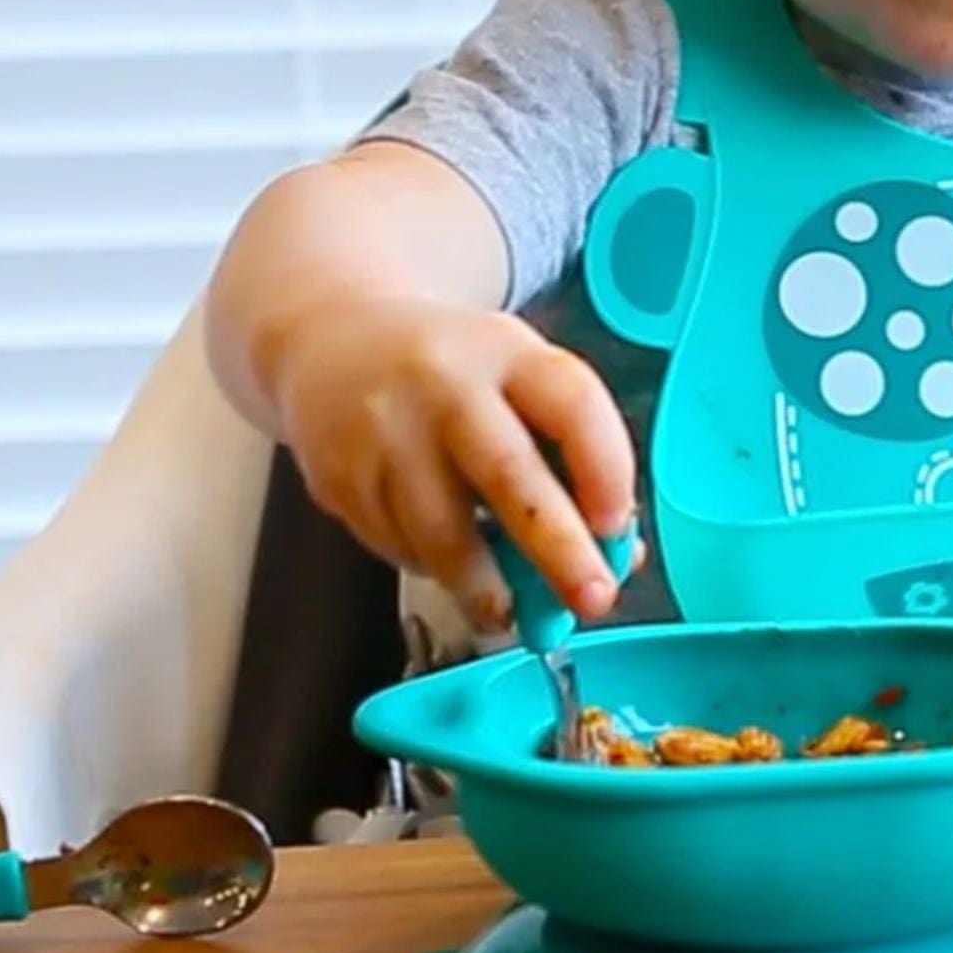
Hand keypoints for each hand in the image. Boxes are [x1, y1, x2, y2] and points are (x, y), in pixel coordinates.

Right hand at [269, 293, 638, 631]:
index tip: (617, 526)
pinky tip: (445, 562)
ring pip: (441, 531)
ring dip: (485, 586)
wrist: (334, 339)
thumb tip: (619, 550)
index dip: (605, 468)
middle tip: (592, 599)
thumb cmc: (451, 373)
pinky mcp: (340, 477)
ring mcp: (385, 431)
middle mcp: (445, 384)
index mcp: (508, 352)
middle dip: (558, 548)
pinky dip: (431, 568)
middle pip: (508, 471)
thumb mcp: (515, 379)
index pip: (572, 404)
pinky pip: (398, 545)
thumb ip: (568, 451)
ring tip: (510, 613)